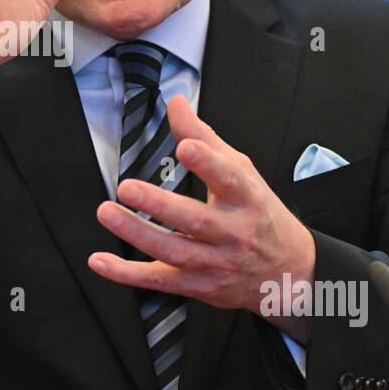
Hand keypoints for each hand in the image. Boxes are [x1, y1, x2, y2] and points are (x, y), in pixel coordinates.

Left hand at [88, 95, 317, 343]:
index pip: (229, 179)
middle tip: (127, 187)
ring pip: (174, 251)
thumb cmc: (259, 215)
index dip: (208, 162)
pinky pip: (159, 280)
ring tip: (107, 213)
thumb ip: (205, 138)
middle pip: (195, 220)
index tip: (186, 146)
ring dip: (137, 234)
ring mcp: (215, 262)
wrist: (288, 273)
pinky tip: (100, 261)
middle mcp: (232, 233)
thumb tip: (176, 104)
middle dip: (159, 204)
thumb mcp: (242, 172)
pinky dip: (127, 274)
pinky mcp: (198, 285)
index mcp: (246, 199)